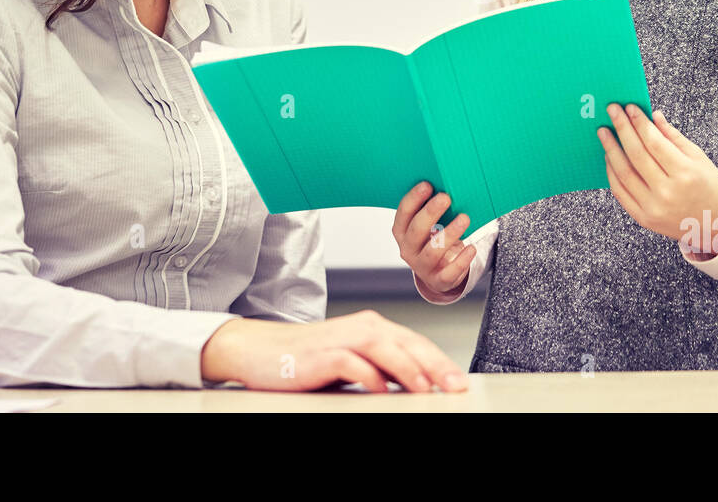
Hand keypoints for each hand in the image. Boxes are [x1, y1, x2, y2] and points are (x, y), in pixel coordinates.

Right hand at [201, 311, 467, 392]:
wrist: (258, 350)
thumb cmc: (306, 359)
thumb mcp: (352, 363)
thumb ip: (381, 369)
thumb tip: (417, 386)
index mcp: (372, 328)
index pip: (415, 343)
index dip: (440, 361)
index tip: (459, 381)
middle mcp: (361, 327)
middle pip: (407, 342)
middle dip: (435, 364)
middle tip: (456, 385)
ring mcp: (341, 338)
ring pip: (384, 347)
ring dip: (408, 368)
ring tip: (427, 388)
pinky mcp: (321, 353)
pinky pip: (351, 362)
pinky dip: (369, 375)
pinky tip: (382, 390)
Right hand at [392, 181, 475, 296]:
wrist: (439, 270)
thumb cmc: (434, 237)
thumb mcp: (428, 224)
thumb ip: (431, 208)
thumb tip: (447, 183)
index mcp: (402, 232)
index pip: (403, 213)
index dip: (414, 199)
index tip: (428, 184)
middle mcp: (407, 249)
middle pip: (416, 231)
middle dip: (430, 213)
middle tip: (446, 197)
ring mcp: (422, 267)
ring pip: (433, 251)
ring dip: (449, 233)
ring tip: (464, 218)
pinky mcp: (439, 280)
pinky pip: (449, 273)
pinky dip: (461, 261)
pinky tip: (471, 248)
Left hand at [597, 103, 717, 254]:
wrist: (716, 224)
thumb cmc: (709, 186)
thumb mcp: (698, 158)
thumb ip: (673, 136)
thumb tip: (653, 116)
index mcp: (685, 173)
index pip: (654, 143)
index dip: (639, 123)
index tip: (629, 108)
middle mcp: (667, 192)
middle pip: (636, 155)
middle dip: (622, 129)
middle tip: (612, 111)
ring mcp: (653, 207)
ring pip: (624, 173)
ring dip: (610, 149)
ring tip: (604, 133)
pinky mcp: (643, 218)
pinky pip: (620, 192)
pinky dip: (611, 172)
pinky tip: (609, 157)